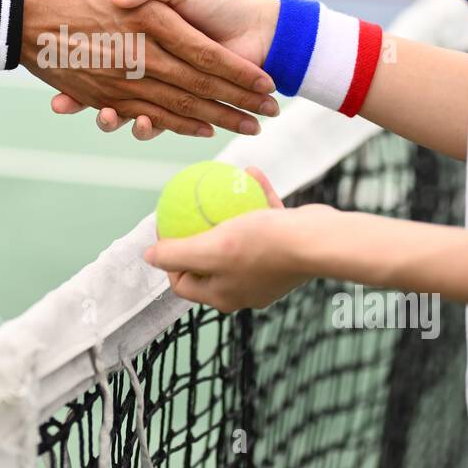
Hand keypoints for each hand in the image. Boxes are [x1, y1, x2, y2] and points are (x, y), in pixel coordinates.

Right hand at [23, 0, 278, 136]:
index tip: (267, 82)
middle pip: (201, 87)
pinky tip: (202, 131)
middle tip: (271, 113)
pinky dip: (178, 126)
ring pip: (180, 108)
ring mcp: (122, 80)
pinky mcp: (105, 96)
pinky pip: (149, 115)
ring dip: (218, 120)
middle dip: (240, 102)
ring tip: (248, 127)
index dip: (239, 72)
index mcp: (151, 20)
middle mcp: (141, 55)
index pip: (206, 53)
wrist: (20, 14)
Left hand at [144, 167, 322, 312]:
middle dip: (197, 235)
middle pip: (209, 260)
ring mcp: (268, 269)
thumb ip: (176, 255)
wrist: (318, 242)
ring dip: (227, 211)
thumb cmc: (262, 246)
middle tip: (189, 210)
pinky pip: (264, 220)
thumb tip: (149, 257)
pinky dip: (255, 198)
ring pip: (238, 237)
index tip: (168, 230)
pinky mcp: (286, 248)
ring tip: (216, 187)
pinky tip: (249, 172)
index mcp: (223, 295)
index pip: (183, 283)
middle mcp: (245, 287)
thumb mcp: (209, 250)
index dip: (169, 260)